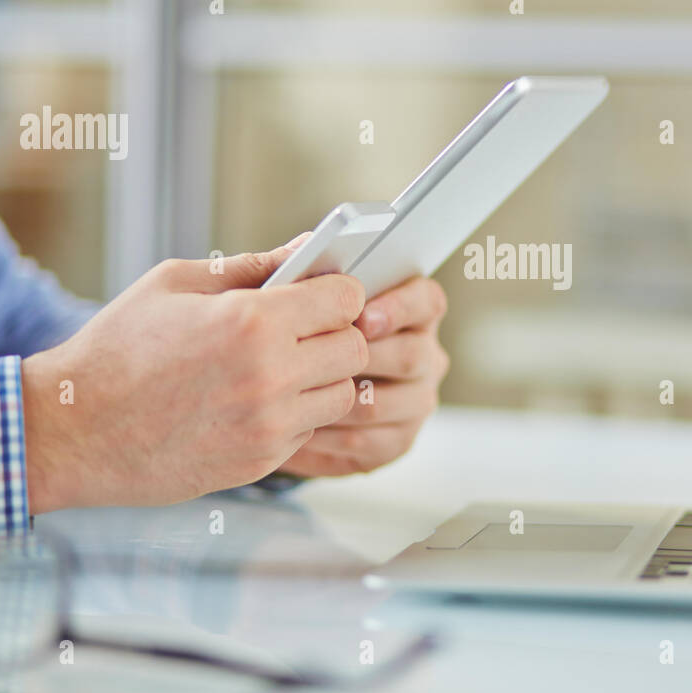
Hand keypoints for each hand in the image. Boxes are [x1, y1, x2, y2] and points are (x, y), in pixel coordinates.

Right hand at [22, 244, 367, 512]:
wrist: (71, 432)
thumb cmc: (117, 348)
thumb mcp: (176, 284)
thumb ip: (251, 265)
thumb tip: (307, 247)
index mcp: (253, 321)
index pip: (346, 300)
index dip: (339, 292)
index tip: (324, 294)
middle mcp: (271, 375)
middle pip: (355, 349)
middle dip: (338, 334)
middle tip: (305, 331)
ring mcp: (269, 425)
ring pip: (341, 395)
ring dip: (322, 378)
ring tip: (283, 367)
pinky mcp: (261, 462)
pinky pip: (310, 430)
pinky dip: (296, 414)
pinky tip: (258, 401)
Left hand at [277, 276, 448, 476]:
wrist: (265, 396)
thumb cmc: (277, 334)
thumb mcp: (277, 296)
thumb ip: (293, 270)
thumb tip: (304, 248)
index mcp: (408, 310)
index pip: (426, 300)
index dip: (401, 306)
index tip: (364, 315)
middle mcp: (423, 354)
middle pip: (414, 355)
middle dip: (366, 357)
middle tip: (323, 360)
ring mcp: (415, 400)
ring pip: (389, 403)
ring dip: (341, 399)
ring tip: (296, 397)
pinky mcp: (395, 441)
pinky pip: (368, 444)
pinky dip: (329, 437)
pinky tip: (295, 430)